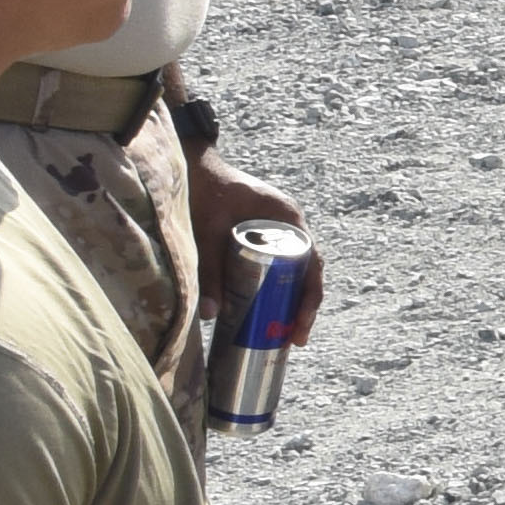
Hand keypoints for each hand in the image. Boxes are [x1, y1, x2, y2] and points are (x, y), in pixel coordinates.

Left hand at [183, 140, 317, 315]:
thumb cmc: (204, 190)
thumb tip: (210, 316)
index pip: (312, 265)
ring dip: (292, 300)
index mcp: (289, 218)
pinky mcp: (263, 234)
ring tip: (282, 332)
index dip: (310, 299)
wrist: (192, 165)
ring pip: (295, 271)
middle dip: (303, 308)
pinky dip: (278, 287)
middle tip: (292, 339)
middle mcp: (291, 225)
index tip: (300, 326)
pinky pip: (280, 265)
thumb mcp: (207, 231)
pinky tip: (268, 308)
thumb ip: (208, 271)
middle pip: (308, 273)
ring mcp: (279, 229)